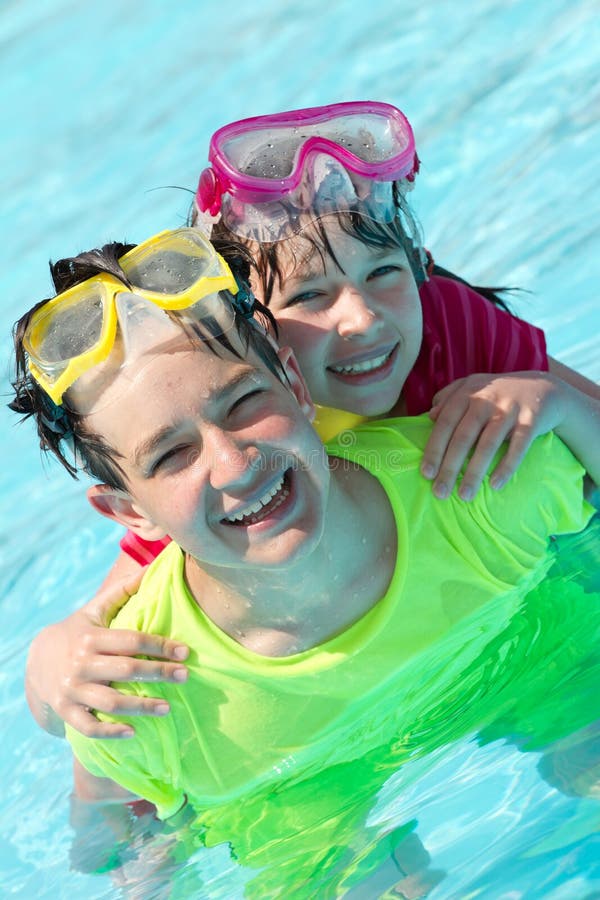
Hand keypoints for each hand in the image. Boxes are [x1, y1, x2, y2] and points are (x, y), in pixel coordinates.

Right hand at [26, 573, 188, 739]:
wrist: (36, 661)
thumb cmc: (79, 632)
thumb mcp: (95, 610)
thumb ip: (122, 591)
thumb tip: (152, 568)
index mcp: (91, 637)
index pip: (131, 641)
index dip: (160, 646)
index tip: (186, 651)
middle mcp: (81, 664)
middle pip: (125, 671)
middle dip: (158, 674)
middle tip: (186, 676)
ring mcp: (72, 690)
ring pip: (110, 702)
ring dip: (141, 707)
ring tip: (168, 708)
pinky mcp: (66, 711)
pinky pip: (89, 727)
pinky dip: (110, 732)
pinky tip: (134, 732)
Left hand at [420, 371, 565, 499]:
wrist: (545, 387)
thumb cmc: (500, 393)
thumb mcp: (473, 387)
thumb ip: (449, 397)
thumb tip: (430, 416)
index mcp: (468, 392)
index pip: (445, 423)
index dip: (434, 448)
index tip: (426, 474)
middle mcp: (487, 398)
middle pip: (463, 437)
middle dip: (449, 467)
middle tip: (440, 492)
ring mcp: (510, 409)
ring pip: (488, 444)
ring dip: (475, 472)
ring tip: (465, 495)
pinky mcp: (532, 419)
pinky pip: (518, 446)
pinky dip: (506, 466)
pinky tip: (495, 485)